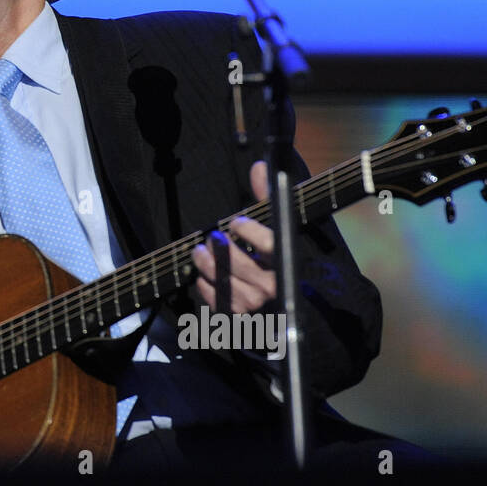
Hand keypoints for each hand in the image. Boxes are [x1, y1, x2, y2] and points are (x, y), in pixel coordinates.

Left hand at [192, 160, 276, 312]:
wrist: (288, 298)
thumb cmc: (278, 251)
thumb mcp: (277, 221)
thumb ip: (268, 196)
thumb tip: (260, 168)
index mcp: (287, 258)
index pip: (271, 245)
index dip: (250, 232)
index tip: (235, 222)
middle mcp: (276, 284)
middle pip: (244, 267)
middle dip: (222, 250)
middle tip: (210, 238)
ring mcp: (259, 303)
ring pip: (229, 287)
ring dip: (209, 268)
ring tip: (199, 253)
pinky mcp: (243, 317)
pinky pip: (220, 304)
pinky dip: (207, 289)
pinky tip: (202, 277)